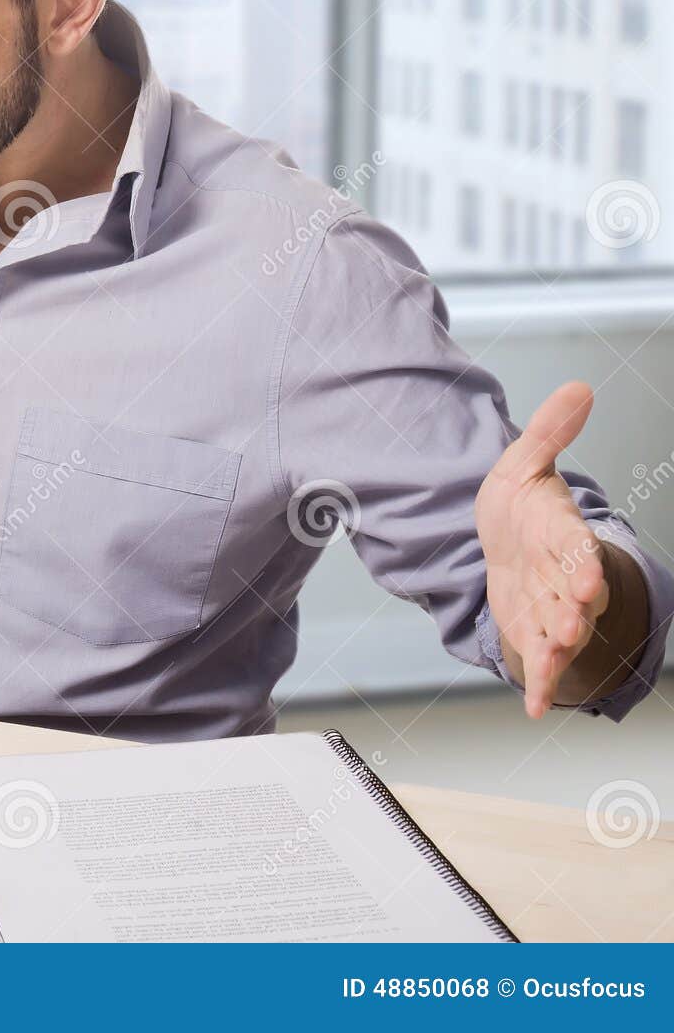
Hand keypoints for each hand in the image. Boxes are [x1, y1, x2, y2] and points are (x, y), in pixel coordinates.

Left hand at [474, 381, 611, 716]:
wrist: (505, 542)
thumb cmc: (520, 507)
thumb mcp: (524, 465)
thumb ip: (549, 433)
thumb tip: (579, 386)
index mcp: (561, 534)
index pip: (575, 546)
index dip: (580, 559)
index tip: (585, 571)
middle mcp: (562, 576)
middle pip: (574, 593)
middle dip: (575, 606)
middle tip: (575, 618)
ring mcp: (550, 607)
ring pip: (559, 629)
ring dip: (557, 643)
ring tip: (558, 651)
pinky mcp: (533, 630)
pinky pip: (539, 660)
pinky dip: (537, 683)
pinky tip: (534, 705)